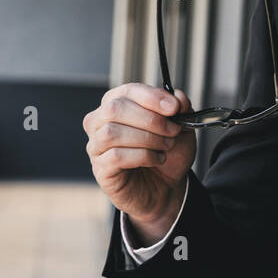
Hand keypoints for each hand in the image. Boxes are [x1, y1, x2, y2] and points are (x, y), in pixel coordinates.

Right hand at [82, 83, 196, 235]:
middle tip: (173, 130)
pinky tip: (156, 159)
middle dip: (151, 119)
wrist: (166, 187)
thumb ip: (180, 109)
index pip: (126, 91)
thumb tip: (178, 96)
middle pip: (114, 109)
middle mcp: (100, 123)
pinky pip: (115, 156)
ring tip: (166, 146)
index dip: (151, 97)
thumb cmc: (167, 153)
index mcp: (118, 105)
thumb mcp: (181, 128)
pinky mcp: (100, 168)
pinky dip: (143, 156)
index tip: (174, 107)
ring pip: (112, 133)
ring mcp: (96, 146)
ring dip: (147, 139)